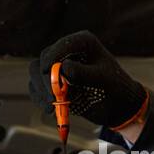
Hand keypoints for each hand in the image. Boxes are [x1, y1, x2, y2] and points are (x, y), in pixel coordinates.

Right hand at [29, 30, 147, 129]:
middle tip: (53, 98)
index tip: (47, 70)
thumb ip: (84, 73)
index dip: (52, 57)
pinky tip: (51, 110)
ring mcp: (58, 68)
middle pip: (44, 59)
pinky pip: (36, 88)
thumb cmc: (115, 87)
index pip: (62, 45)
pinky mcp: (53, 84)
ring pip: (36, 73)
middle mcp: (67, 52)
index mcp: (82, 43)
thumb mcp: (103, 79)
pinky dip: (39, 99)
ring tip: (52, 108)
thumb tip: (63, 68)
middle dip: (46, 79)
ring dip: (40, 90)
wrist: (118, 107)